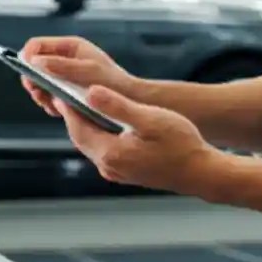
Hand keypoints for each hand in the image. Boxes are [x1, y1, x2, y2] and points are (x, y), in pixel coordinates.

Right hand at [19, 36, 141, 117]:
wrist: (128, 101)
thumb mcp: (87, 71)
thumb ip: (61, 65)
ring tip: (50, 103)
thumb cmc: (112, 82)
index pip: (36, 45)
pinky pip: (48, 96)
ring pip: (39, 83)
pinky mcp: (66, 91)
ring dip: (40, 94)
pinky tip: (58, 110)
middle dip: (33, 79)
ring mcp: (64, 76)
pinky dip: (49, 103)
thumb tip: (36, 61)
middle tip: (37, 92)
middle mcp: (64, 59)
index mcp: (69, 47)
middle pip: (34, 66)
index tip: (26, 70)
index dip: (27, 56)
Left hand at [55, 85, 220, 194]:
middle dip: (73, 116)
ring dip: (86, 125)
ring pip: (93, 145)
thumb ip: (118, 107)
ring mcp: (118, 173)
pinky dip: (100, 135)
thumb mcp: (150, 119)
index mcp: (110, 153)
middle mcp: (109, 166)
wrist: (202, 173)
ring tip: (83, 103)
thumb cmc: (181, 145)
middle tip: (65, 92)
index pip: (77, 127)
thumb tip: (90, 92)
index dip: (67, 107)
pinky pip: (105, 151)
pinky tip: (108, 122)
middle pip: (81, 137)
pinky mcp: (127, 173)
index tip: (59, 88)